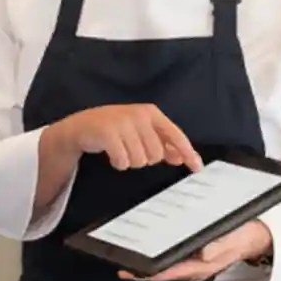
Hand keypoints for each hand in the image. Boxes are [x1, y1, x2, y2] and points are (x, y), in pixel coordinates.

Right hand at [57, 104, 202, 172]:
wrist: (83, 125)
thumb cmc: (116, 128)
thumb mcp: (141, 130)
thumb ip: (161, 142)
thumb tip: (180, 157)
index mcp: (151, 113)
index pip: (176, 135)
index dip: (188, 153)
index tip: (197, 167)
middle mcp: (139, 115)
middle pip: (156, 154)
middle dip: (145, 158)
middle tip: (132, 149)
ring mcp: (123, 123)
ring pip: (140, 160)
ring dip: (131, 161)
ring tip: (121, 150)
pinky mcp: (108, 133)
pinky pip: (123, 161)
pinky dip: (119, 163)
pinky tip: (112, 154)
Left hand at [118, 220, 272, 280]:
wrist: (256, 236)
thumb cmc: (243, 236)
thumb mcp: (233, 239)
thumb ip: (218, 247)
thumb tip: (202, 253)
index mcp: (201, 266)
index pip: (168, 272)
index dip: (148, 274)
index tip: (130, 272)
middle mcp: (195, 268)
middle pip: (164, 272)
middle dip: (144, 271)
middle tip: (122, 266)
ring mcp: (195, 263)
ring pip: (168, 266)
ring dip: (151, 263)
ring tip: (131, 257)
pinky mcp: (197, 256)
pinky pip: (175, 258)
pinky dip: (162, 254)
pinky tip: (152, 246)